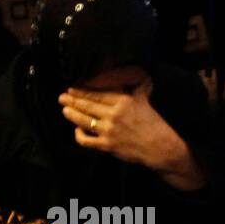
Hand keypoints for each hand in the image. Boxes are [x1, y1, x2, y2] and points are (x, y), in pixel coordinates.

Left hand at [59, 79, 204, 189]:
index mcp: (123, 101)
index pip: (97, 93)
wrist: (162, 148)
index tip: (72, 88)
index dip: (82, 90)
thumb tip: (143, 75)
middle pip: (87, 105)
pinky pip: (86, 140)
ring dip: (71, 114)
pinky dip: (78, 135)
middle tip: (62, 97)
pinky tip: (77, 131)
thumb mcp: (145, 102)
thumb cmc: (155, 125)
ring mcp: (109, 130)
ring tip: (65, 110)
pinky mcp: (107, 145)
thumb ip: (138, 89)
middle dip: (72, 100)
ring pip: (83, 120)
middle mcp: (114, 114)